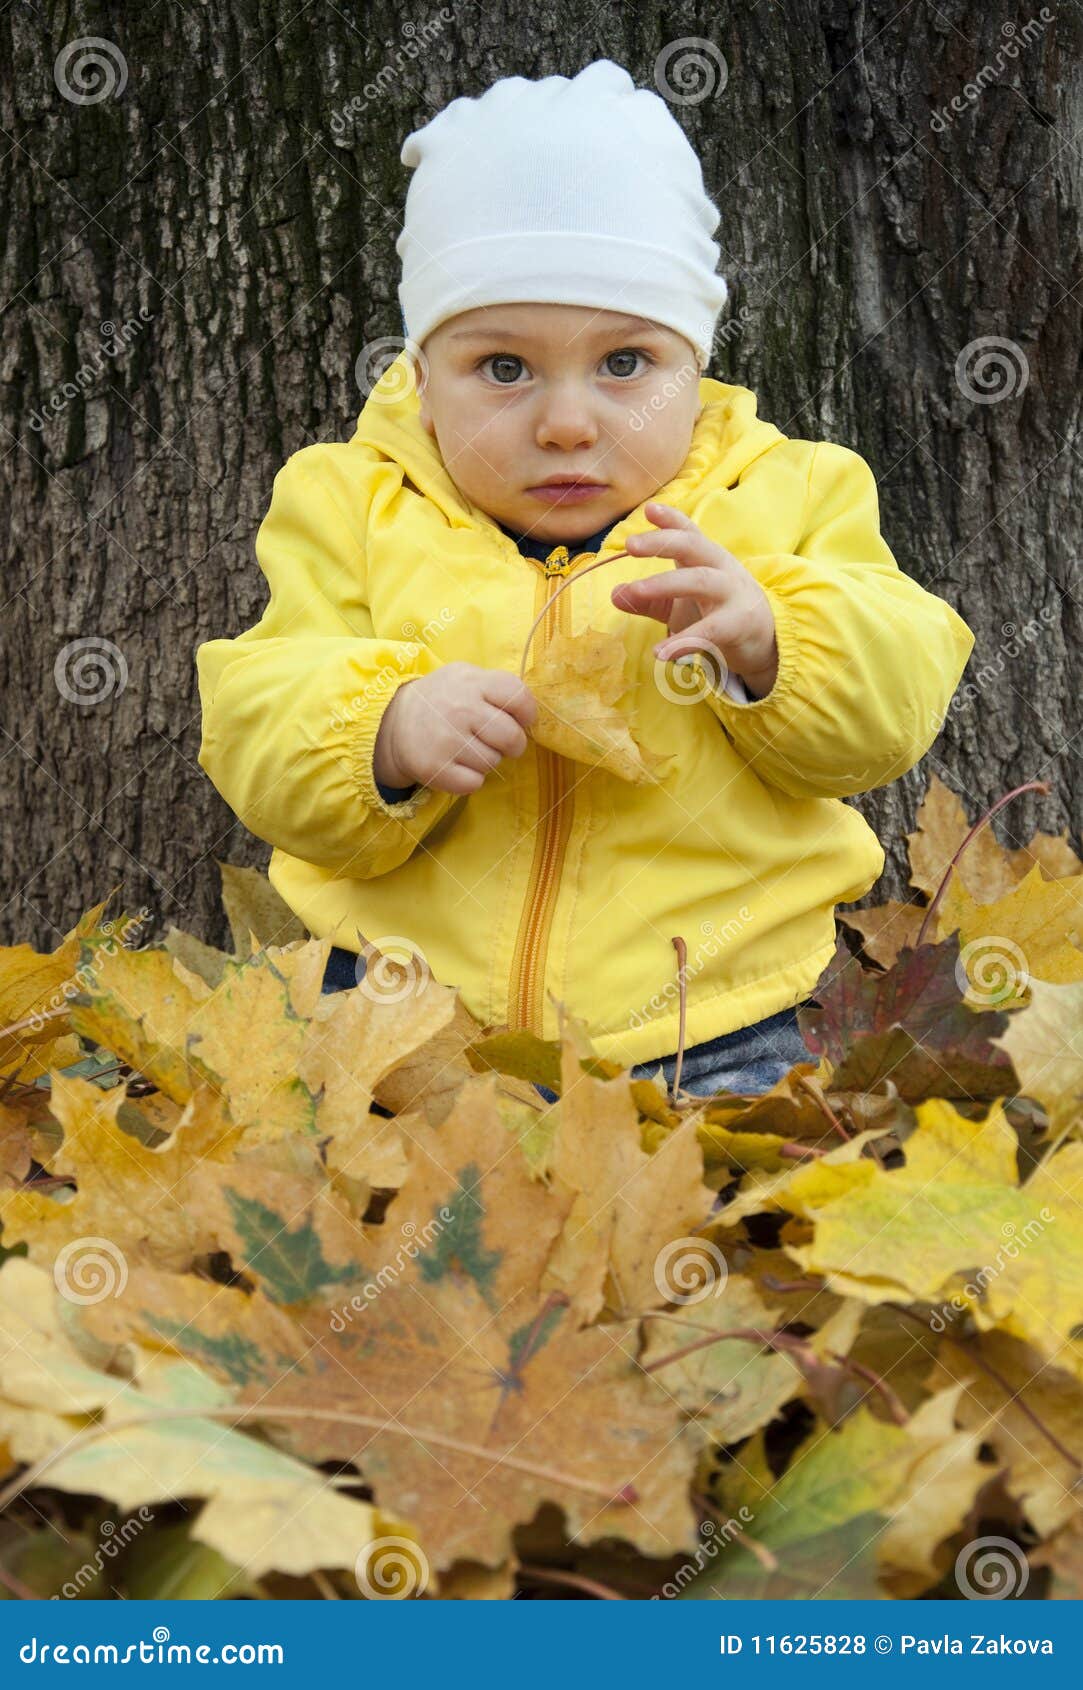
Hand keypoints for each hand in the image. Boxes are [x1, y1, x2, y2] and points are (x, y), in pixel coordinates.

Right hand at [373, 662, 537, 795]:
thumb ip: (497, 689)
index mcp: (472, 682)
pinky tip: (457, 765)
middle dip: (513, 745)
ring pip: (493, 762)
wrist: (394, 721)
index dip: (526, 713)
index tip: (520, 720)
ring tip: (468, 749)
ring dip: (487, 760)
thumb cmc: (443, 700)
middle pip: (512, 738)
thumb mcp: (466, 678)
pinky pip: (474, 782)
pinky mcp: (435, 768)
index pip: (518, 697)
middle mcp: (460, 709)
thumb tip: (529, 714)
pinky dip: (470, 778)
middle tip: (498, 742)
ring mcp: (446, 740)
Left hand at [611, 501, 778, 697]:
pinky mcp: (739, 624)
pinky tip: (661, 652)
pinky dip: (684, 641)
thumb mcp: (679, 603)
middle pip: (694, 546)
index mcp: (706, 558)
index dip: (671, 519)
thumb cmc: (717, 613)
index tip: (649, 509)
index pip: (689, 532)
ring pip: (700, 580)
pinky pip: (710, 630)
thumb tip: (615, 593)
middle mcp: (721, 568)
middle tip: (630, 545)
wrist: (764, 641)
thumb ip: (648, 599)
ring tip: (635, 590)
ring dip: (666, 583)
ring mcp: (733, 594)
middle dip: (662, 542)